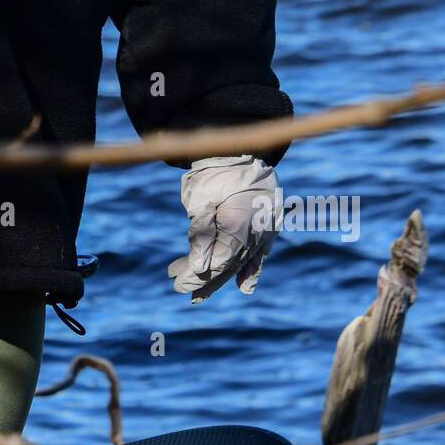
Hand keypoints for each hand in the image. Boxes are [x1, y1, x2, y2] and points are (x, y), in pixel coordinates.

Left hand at [168, 155, 279, 302]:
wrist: (239, 148)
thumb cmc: (213, 172)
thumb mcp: (200, 201)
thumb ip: (201, 233)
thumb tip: (201, 267)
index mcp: (240, 221)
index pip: (219, 260)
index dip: (198, 275)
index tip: (177, 283)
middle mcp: (257, 229)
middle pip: (229, 265)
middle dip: (203, 280)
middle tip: (178, 288)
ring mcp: (265, 229)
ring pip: (240, 262)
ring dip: (220, 279)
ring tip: (198, 296)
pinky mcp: (268, 227)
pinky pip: (260, 253)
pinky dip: (252, 271)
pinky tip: (245, 288)